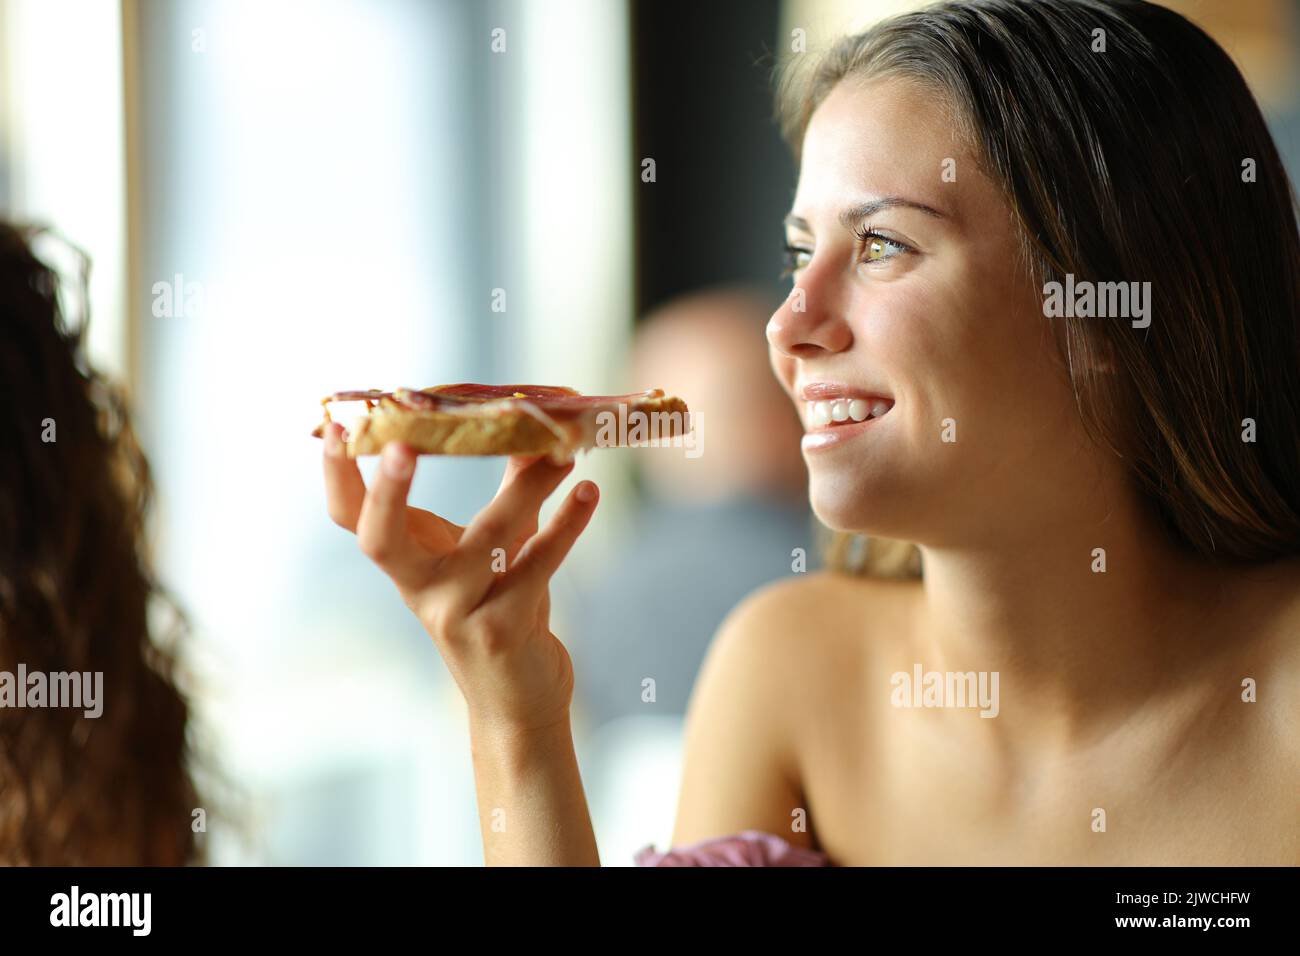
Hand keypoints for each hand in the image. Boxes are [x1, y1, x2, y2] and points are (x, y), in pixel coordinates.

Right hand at [321, 422, 598, 734]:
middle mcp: (419, 589)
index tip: (337, 425)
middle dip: (386, 492)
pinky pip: (535, 565)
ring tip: (563, 454)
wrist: (518, 699)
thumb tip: (534, 428)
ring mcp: (456, 613)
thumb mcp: (493, 547)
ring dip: (528, 489)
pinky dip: (565, 526)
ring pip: (486, 538)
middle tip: (404, 444)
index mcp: (407, 562)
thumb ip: (509, 488)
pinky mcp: (502, 632)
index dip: (337, 474)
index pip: (349, 516)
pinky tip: (587, 494)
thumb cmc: (500, 609)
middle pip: (379, 539)